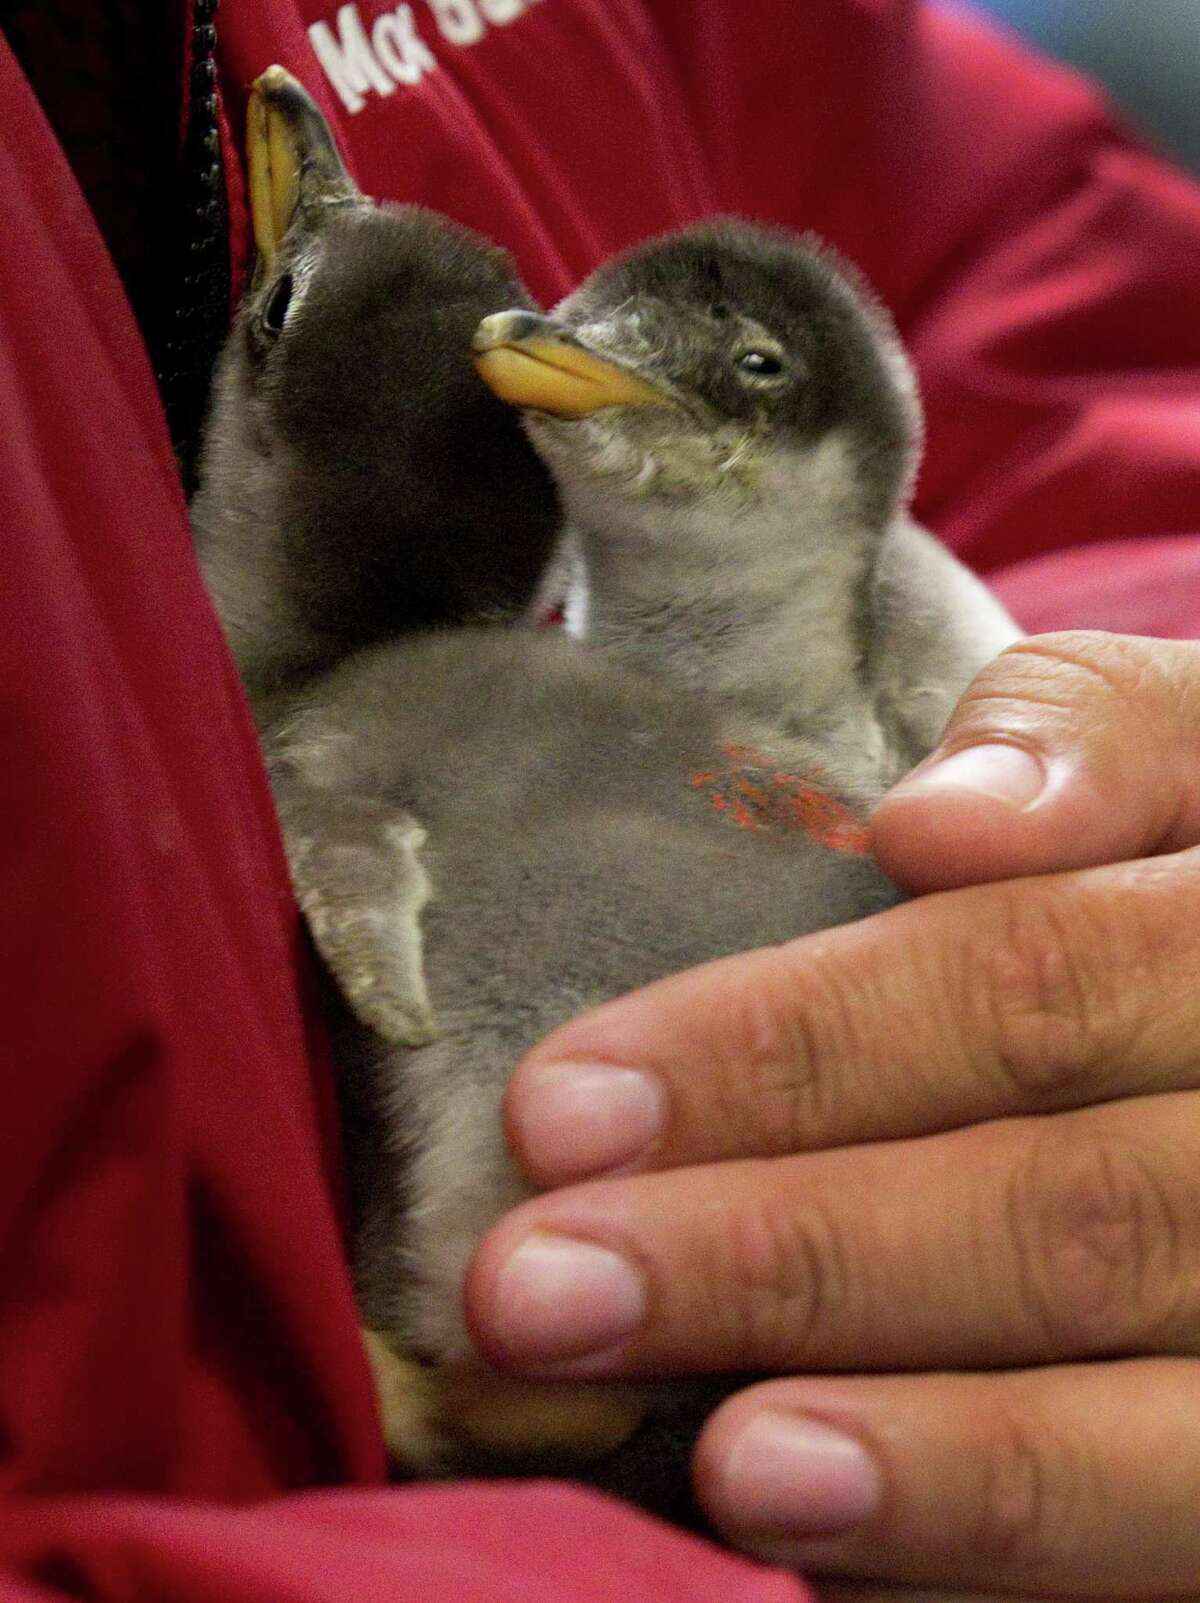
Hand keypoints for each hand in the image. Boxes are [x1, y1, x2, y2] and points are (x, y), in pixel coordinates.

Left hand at [464, 632, 1199, 1599]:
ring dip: (944, 1466)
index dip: (793, 1050)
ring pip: (1170, 1435)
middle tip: (538, 1292)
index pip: (1029, 985)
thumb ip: (1097, 740)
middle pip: (1075, 1217)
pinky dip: (1013, 1556)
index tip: (563, 1107)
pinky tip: (851, 1558)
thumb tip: (931, 824)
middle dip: (795, 1259)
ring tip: (728, 1469)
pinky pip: (1181, 1547)